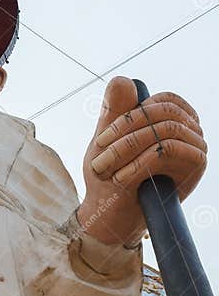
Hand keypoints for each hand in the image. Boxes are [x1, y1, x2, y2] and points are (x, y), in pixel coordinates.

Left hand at [78, 76, 206, 244]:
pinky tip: (122, 179)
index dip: (128, 117)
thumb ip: (113, 112)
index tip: (101, 140)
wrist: (114, 215)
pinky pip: (169, 150)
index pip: (158, 101)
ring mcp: (196, 145)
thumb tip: (122, 79)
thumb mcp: (105, 141)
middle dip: (124, 135)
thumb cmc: (110, 176)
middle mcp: (188, 128)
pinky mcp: (196, 165)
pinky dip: (140, 163)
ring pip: (164, 131)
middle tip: (99, 160)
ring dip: (127, 150)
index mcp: (169, 116)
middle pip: (162, 113)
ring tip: (106, 170)